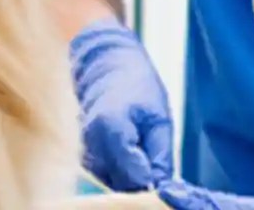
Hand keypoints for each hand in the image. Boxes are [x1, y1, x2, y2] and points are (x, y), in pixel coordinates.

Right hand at [70, 17, 173, 191]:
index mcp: (111, 129)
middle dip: (145, 178)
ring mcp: (87, 152)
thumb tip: (163, 186)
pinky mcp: (87, 157)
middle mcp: (93, 145)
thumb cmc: (137, 85)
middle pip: (125, 184)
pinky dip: (124, 169)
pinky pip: (110, 175)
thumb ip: (161, 155)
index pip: (136, 176)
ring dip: (134, 173)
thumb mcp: (159, 117)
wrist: (107, 66)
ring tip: (142, 142)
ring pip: (117, 183)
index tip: (166, 177)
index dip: (154, 181)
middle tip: (156, 156)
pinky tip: (131, 145)